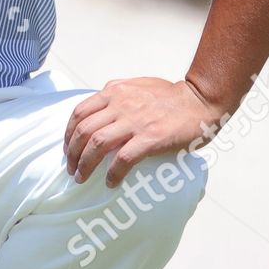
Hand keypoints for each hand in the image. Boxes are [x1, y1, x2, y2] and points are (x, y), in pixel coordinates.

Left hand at [64, 77, 224, 186]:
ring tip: (81, 178)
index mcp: (115, 92)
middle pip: (83, 130)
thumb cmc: (171, 96)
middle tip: (71, 169)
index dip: (68, 133)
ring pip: (97, 144)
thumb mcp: (137, 86)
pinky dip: (113, 173)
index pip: (79, 112)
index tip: (67, 149)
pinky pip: (123, 159)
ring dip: (85, 165)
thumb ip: (117, 95)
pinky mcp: (151, 138)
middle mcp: (121, 104)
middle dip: (72, 153)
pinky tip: (111, 183)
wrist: (200, 101)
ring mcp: (135, 121)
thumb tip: (99, 109)